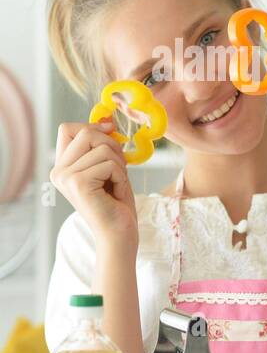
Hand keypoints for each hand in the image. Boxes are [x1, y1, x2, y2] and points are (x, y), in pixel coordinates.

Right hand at [50, 121, 137, 248]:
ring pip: (103, 149)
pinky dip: (121, 177)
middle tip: (118, 170)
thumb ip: (102, 144)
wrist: (119, 233)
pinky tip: (115, 193)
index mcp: (62, 166)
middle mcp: (58, 170)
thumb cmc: (116, 202)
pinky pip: (110, 164)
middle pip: (86, 133)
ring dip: (119, 166)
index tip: (110, 136)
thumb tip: (106, 119)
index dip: (92, 128)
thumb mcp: (109, 166)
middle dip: (112, 147)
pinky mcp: (78, 183)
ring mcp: (65, 177)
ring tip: (115, 185)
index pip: (68, 128)